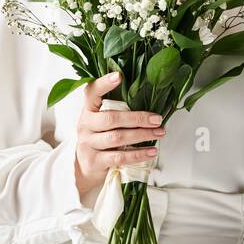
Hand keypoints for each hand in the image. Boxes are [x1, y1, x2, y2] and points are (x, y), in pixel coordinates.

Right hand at [74, 72, 165, 195]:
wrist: (84, 168)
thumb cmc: (100, 138)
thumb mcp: (102, 121)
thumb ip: (118, 110)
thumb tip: (152, 99)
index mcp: (88, 110)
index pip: (92, 92)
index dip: (104, 84)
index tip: (118, 76)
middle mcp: (85, 125)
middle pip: (111, 118)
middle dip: (138, 118)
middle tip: (157, 119)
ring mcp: (88, 144)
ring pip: (117, 138)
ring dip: (142, 135)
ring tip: (159, 133)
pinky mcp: (95, 161)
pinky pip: (119, 157)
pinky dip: (138, 154)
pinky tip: (151, 151)